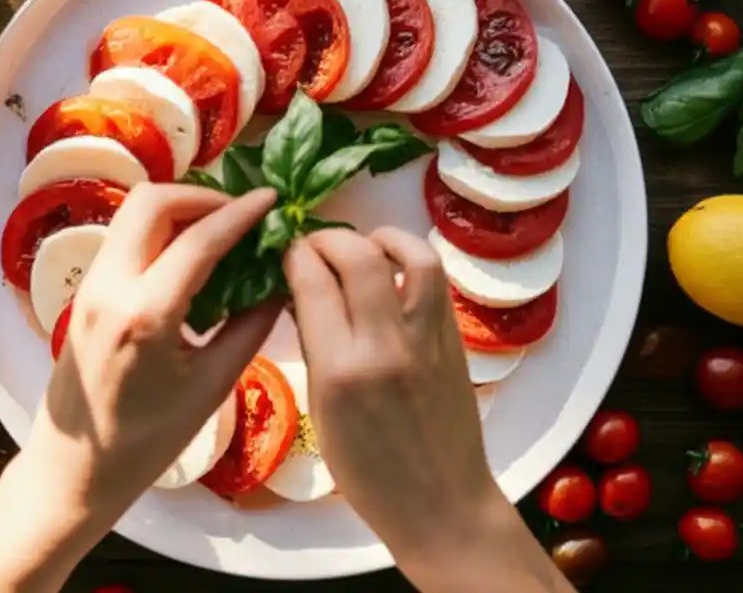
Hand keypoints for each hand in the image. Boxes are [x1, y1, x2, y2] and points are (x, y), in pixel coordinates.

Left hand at [0, 184, 280, 592]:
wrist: (73, 470)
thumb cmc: (147, 443)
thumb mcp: (211, 388)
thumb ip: (249, 328)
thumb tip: (280, 282)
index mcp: (144, 315)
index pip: (199, 239)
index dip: (240, 213)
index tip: (271, 199)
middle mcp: (109, 288)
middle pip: (153, 201)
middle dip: (202, 197)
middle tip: (240, 215)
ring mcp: (89, 286)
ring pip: (134, 215)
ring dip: (179, 211)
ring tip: (220, 232)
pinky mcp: (84, 293)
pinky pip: (126, 239)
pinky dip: (161, 231)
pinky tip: (190, 257)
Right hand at [284, 228, 571, 592]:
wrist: (439, 503)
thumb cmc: (367, 472)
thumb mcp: (321, 409)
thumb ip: (314, 346)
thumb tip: (302, 293)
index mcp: (339, 371)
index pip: (312, 283)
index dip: (294, 256)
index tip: (286, 253)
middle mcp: (384, 346)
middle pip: (358, 257)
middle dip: (329, 238)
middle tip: (316, 246)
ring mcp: (427, 340)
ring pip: (412, 257)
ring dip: (383, 238)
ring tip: (364, 244)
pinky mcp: (456, 340)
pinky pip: (435, 283)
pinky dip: (411, 263)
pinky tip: (394, 270)